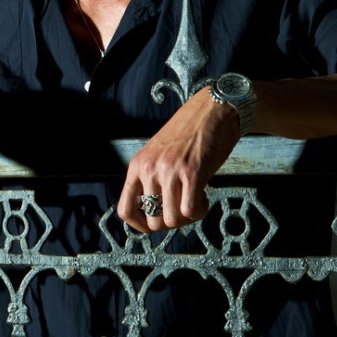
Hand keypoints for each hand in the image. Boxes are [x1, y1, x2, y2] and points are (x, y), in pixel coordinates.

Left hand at [117, 88, 240, 232]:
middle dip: (171, 222)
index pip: (125, 210)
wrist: (211, 111)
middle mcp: (149, 169)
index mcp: (137, 166)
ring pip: (172, 220)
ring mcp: (169, 170)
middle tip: (183, 209)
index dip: (140, 225)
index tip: (157, 222)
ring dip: (187, 218)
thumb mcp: (157, 155)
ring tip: (195, 201)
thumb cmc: (187, 135)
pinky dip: (199, 212)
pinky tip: (204, 198)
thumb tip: (153, 213)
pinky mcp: (192, 172)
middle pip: (153, 221)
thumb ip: (150, 179)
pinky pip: (190, 211)